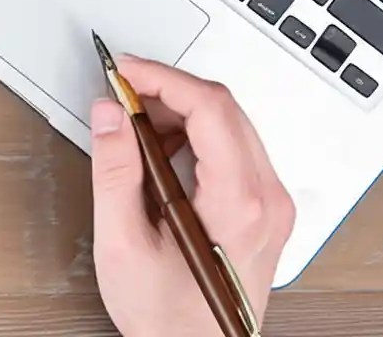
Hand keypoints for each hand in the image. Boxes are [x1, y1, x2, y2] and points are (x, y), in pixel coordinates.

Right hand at [91, 56, 294, 336]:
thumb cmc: (168, 318)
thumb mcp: (123, 244)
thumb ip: (114, 172)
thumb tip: (111, 115)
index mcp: (239, 204)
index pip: (210, 108)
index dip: (163, 78)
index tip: (126, 72)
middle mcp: (267, 199)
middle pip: (224, 109)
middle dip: (168, 91)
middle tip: (123, 94)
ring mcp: (271, 203)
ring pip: (230, 124)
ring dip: (180, 115)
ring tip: (135, 132)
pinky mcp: (264, 209)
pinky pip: (234, 149)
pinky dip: (195, 138)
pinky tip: (160, 156)